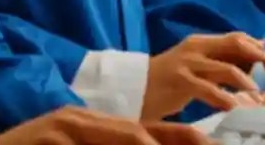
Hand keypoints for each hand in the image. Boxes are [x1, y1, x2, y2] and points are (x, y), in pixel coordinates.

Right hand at [0, 106, 213, 143]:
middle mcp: (84, 121)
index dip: (182, 136)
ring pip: (123, 136)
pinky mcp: (52, 134)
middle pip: (141, 131)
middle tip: (209, 143)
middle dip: (177, 139)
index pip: (146, 131)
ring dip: (149, 143)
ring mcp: (67, 126)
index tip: (212, 142)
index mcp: (93, 128)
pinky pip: (89, 142)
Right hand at [142, 33, 264, 120]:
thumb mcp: (198, 67)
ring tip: (257, 95)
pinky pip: (207, 88)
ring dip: (245, 81)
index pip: (240, 38)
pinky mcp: (179, 80)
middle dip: (261, 59)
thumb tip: (256, 58)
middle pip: (237, 44)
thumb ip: (222, 62)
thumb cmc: (170, 80)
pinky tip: (232, 107)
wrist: (134, 87)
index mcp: (203, 42)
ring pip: (225, 67)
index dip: (262, 50)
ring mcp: (187, 62)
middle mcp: (197, 47)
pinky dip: (223, 98)